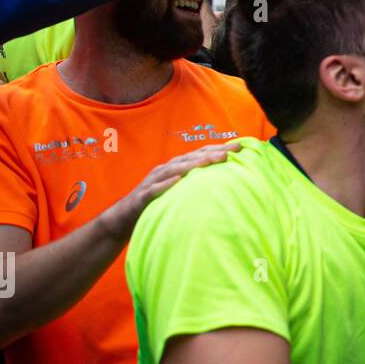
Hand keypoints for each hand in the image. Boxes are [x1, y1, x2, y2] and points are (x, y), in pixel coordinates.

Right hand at [98, 142, 240, 240]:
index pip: (200, 155)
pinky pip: (155, 189)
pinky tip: (178, 180)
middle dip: (211, 153)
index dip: (218, 148)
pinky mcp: (143, 196)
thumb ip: (196, 184)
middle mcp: (166, 170)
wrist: (124, 218)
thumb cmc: (157, 203)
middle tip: (231, 151)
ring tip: (210, 161)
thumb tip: (225, 183)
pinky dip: (166, 184)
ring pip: (174, 170)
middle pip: (190, 158)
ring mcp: (153, 181)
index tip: (240, 146)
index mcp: (176, 168)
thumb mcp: (180, 192)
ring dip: (193, 164)